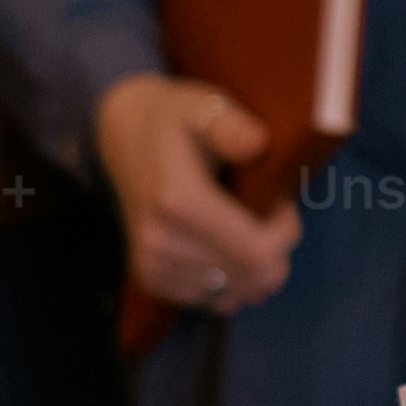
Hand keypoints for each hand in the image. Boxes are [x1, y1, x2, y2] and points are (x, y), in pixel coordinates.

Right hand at [96, 74, 298, 317]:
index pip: (257, 252)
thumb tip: (258, 144)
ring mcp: (153, 265)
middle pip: (252, 278)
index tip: (280, 202)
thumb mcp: (202, 105)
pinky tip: (224, 246)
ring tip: (241, 225)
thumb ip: (231, 124)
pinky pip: (214, 300)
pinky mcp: (151, 279)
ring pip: (236, 293)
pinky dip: (231, 279)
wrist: (119, 136)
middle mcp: (160, 242)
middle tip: (266, 213)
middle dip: (275, 251)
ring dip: (253, 267)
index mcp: (178, 202)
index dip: (285, 233)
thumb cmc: (172, 118)